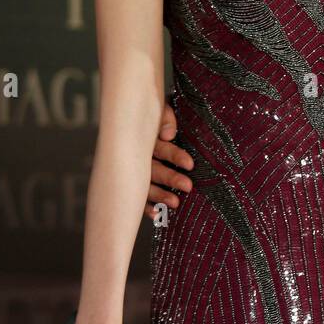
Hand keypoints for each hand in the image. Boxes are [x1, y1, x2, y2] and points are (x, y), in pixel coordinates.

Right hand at [144, 99, 193, 219]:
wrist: (132, 112)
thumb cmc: (151, 111)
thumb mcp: (159, 108)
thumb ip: (165, 119)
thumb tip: (169, 134)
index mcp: (145, 138)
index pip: (162, 148)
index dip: (175, 156)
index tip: (191, 164)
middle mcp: (138, 156)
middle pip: (154, 169)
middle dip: (171, 178)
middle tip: (188, 186)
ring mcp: (135, 169)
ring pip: (146, 185)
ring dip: (160, 196)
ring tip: (176, 204)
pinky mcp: (134, 181)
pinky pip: (139, 195)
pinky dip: (147, 206)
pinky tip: (157, 215)